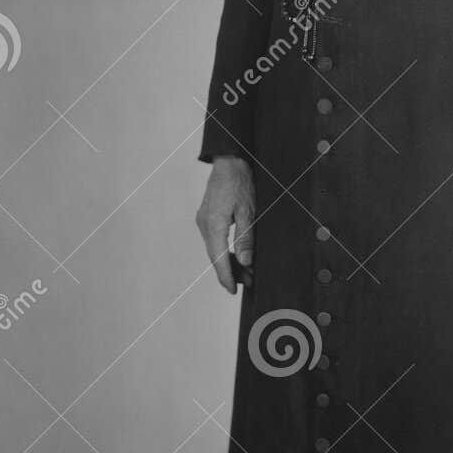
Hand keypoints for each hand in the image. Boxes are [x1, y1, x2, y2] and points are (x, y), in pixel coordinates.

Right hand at [196, 156, 254, 294]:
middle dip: (231, 272)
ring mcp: (203, 221)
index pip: (219, 258)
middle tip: (249, 282)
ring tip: (247, 271)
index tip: (233, 291)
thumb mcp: (249, 211)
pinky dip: (225, 251)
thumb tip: (245, 261)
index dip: (226, 276)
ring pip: (215, 250)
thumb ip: (246, 237)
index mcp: (214, 225)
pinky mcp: (207, 218)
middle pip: (216, 257)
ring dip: (229, 261)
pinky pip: (214, 241)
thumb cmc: (240, 182)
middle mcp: (204, 225)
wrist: (229, 162)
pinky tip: (237, 256)